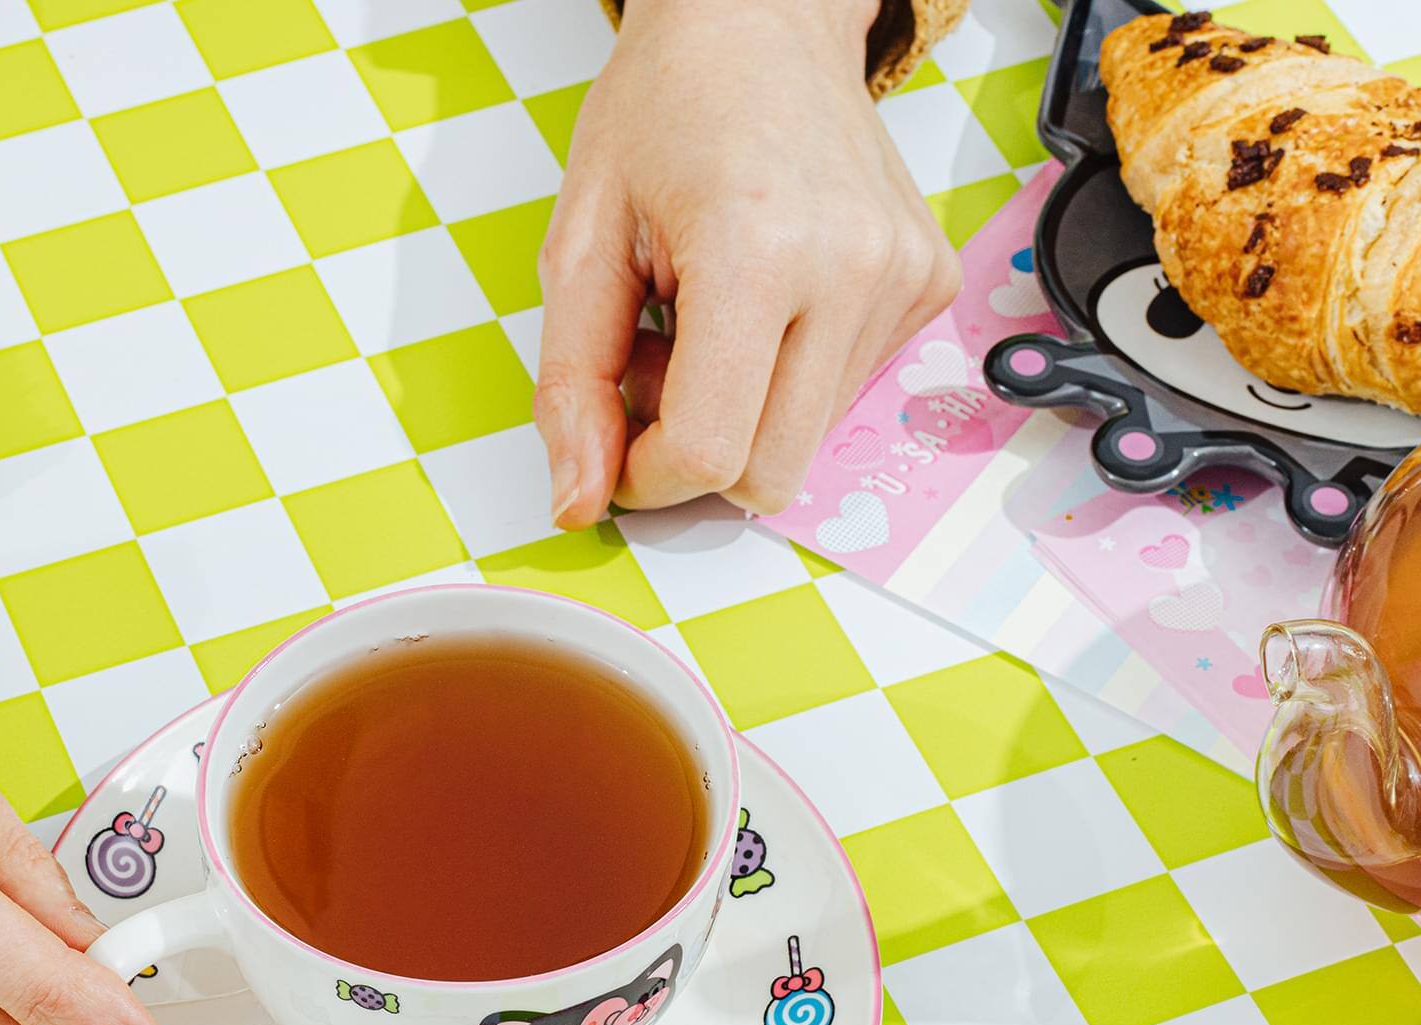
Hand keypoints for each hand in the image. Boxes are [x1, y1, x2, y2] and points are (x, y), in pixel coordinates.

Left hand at [537, 0, 961, 521]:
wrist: (760, 22)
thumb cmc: (665, 109)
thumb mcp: (581, 242)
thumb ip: (571, 383)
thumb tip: (579, 502)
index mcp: (759, 251)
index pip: (712, 452)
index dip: (648, 477)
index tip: (616, 444)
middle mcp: (852, 270)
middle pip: (769, 475)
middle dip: (695, 452)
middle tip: (655, 365)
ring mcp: (902, 279)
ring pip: (805, 443)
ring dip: (740, 411)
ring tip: (705, 318)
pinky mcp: (927, 284)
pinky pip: (844, 395)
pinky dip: (786, 377)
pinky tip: (759, 304)